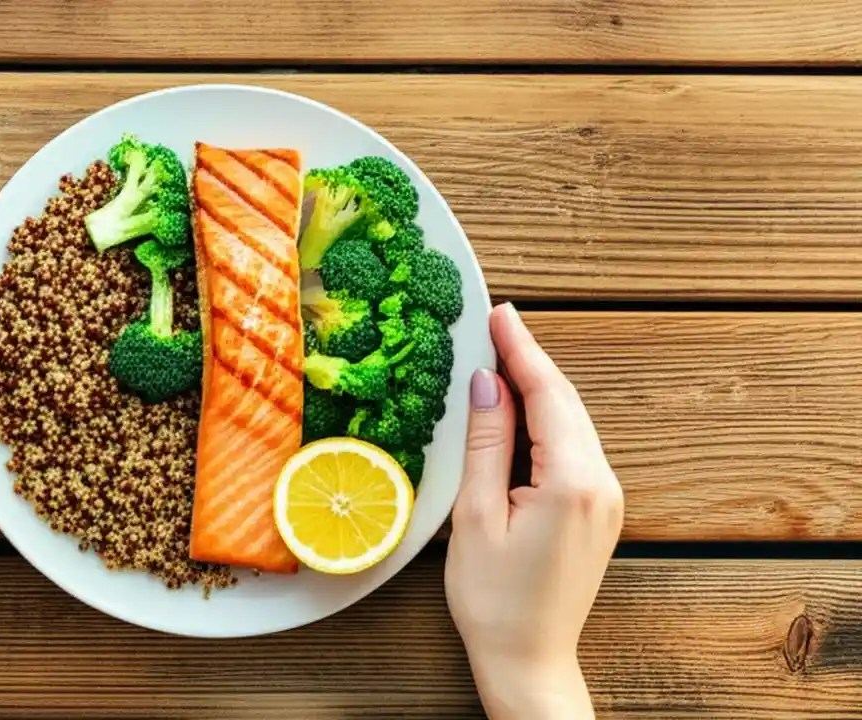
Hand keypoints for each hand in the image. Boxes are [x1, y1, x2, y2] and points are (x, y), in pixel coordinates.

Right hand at [445, 304, 623, 719]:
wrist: (529, 658)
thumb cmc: (493, 599)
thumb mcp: (476, 515)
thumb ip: (486, 443)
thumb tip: (487, 383)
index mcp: (573, 481)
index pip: (548, 395)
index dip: (521, 349)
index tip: (499, 312)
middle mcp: (602, 483)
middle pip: (565, 402)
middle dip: (529, 360)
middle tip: (495, 323)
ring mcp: (606, 498)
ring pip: (571, 422)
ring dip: (537, 389)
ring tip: (500, 356)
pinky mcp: (598, 510)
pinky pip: (573, 447)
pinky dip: (546, 419)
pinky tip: (519, 409)